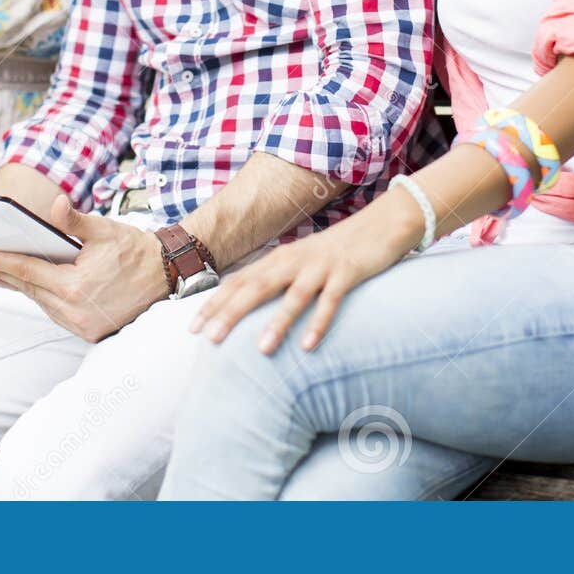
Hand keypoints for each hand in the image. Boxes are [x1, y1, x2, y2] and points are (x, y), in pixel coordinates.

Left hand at [0, 195, 168, 341]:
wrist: (166, 276)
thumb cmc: (135, 250)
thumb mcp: (104, 230)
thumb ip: (75, 221)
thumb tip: (56, 205)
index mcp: (74, 286)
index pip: (27, 272)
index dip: (1, 262)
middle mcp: (75, 311)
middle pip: (30, 290)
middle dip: (6, 274)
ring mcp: (82, 325)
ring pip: (43, 304)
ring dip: (24, 288)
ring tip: (3, 274)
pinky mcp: (90, 332)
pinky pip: (58, 314)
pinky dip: (45, 299)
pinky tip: (34, 288)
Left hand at [189, 195, 419, 353]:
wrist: (381, 224)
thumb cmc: (337, 250)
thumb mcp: (301, 262)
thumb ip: (276, 278)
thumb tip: (245, 303)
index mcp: (280, 259)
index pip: (239, 281)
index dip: (215, 303)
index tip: (192, 327)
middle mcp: (295, 260)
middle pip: (257, 287)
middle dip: (231, 313)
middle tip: (209, 339)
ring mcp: (322, 266)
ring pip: (294, 296)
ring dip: (277, 323)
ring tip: (261, 350)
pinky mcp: (348, 272)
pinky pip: (332, 300)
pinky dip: (320, 321)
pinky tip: (310, 345)